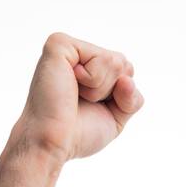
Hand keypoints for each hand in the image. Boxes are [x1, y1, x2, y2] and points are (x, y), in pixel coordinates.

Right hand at [6, 33, 143, 164]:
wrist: (53, 142)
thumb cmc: (78, 133)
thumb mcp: (117, 117)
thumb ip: (132, 98)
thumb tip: (127, 80)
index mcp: (88, 68)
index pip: (128, 72)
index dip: (122, 97)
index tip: (93, 107)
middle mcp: (78, 55)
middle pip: (124, 64)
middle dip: (113, 91)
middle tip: (83, 101)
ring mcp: (67, 47)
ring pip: (116, 61)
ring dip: (101, 89)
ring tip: (75, 95)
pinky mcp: (60, 44)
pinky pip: (102, 57)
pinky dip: (94, 80)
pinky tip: (71, 85)